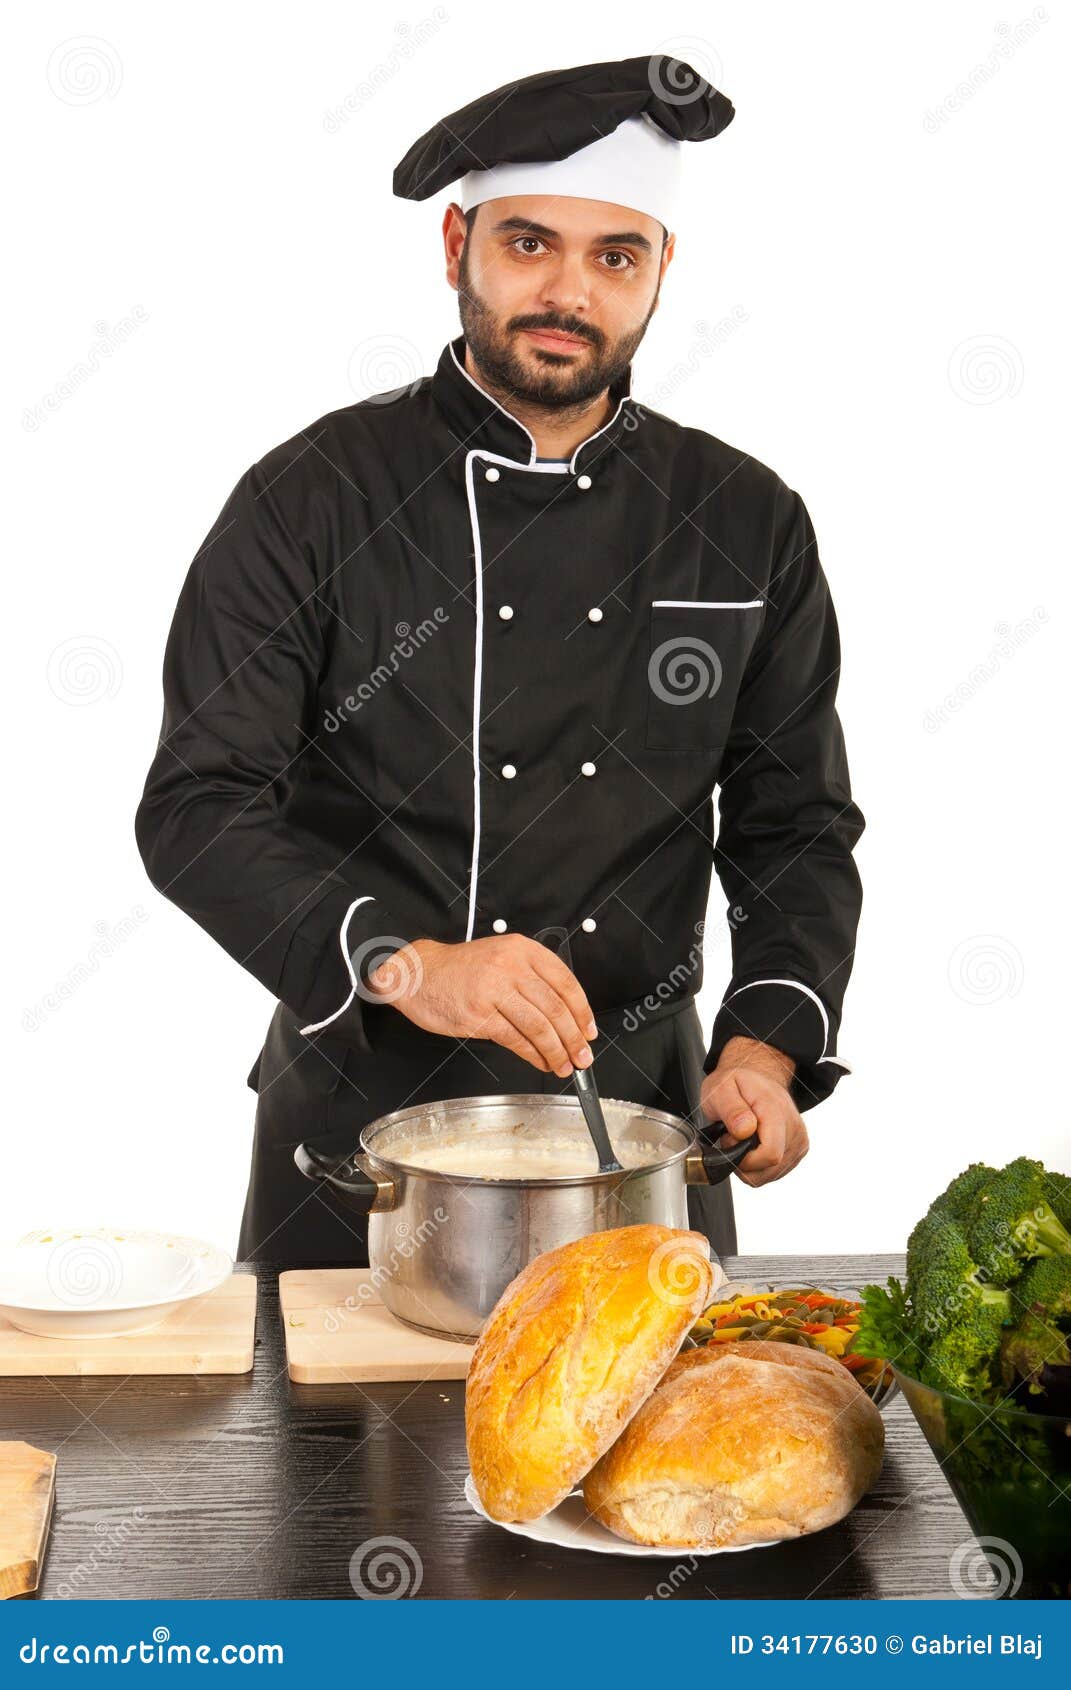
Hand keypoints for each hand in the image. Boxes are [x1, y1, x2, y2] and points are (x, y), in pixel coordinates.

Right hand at [366, 935, 597, 1077]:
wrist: (418, 974)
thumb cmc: (461, 970)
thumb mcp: (502, 958)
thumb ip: (531, 979)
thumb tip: (566, 1017)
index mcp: (522, 949)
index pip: (565, 982)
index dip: (583, 1011)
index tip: (589, 1031)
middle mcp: (510, 966)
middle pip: (556, 1008)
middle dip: (574, 1038)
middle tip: (583, 1056)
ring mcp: (494, 990)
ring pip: (539, 1027)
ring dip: (557, 1052)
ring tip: (565, 1065)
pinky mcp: (479, 1015)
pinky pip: (516, 1040)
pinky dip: (533, 1055)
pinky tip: (541, 1062)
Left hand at [699, 1036, 807, 1187]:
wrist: (757, 1077)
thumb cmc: (737, 1083)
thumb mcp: (721, 1089)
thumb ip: (731, 1109)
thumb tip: (744, 1130)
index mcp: (776, 1111)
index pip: (771, 1154)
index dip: (745, 1159)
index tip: (731, 1141)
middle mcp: (794, 1128)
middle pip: (770, 1168)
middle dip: (744, 1161)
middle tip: (733, 1136)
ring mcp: (799, 1141)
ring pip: (770, 1174)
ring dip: (750, 1164)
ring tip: (743, 1138)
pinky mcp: (798, 1151)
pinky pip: (773, 1173)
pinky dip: (758, 1165)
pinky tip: (753, 1144)